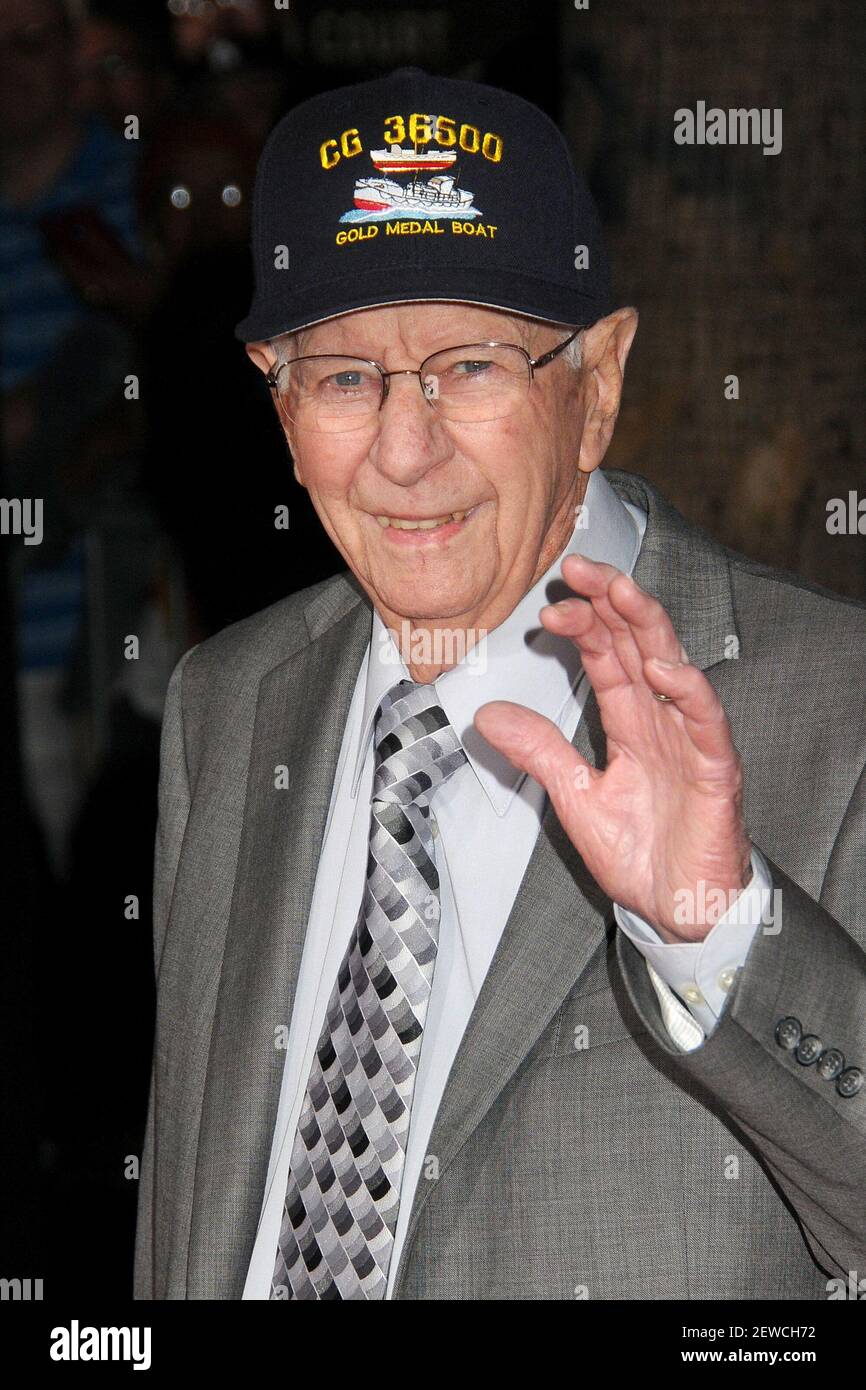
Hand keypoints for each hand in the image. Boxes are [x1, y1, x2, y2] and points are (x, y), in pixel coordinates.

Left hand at [473, 553, 752, 942]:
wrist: (681, 909)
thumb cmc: (642, 853)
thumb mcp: (576, 796)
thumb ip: (540, 751)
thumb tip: (487, 715)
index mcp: (632, 722)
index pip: (607, 656)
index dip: (582, 625)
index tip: (549, 607)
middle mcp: (663, 720)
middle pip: (639, 642)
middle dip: (611, 600)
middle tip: (578, 566)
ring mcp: (692, 740)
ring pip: (673, 665)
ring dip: (646, 625)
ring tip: (618, 590)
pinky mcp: (716, 770)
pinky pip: (705, 721)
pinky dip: (686, 690)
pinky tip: (658, 665)